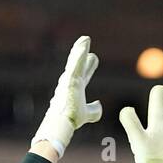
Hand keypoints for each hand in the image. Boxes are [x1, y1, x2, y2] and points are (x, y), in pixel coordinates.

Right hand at [33, 36, 101, 157]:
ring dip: (80, 49)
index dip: (89, 65)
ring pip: (76, 61)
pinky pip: (76, 63)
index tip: (93, 57)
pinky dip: (80, 54)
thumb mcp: (87, 114)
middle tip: (85, 40)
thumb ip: (94, 110)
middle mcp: (71, 82)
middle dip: (81, 51)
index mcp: (76, 88)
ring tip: (85, 39)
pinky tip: (84, 43)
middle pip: (78, 63)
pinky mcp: (70, 79)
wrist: (63, 123)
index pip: (84, 73)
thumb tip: (99, 104)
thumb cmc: (71, 119)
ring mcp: (69, 79)